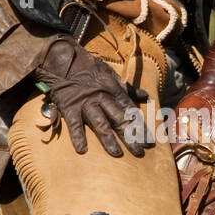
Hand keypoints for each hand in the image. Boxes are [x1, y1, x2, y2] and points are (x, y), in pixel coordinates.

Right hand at [35, 36, 146, 156]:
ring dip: (109, 139)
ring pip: (100, 123)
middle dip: (130, 136)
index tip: (150, 142)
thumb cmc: (90, 69)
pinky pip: (75, 124)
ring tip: (117, 153)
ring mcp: (86, 103)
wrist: (64, 61)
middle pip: (119, 120)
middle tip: (139, 152)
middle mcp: (103, 98)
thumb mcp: (112, 76)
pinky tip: (82, 150)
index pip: (131, 112)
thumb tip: (146, 96)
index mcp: (114, 91)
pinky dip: (78, 136)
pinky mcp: (70, 107)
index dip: (141, 128)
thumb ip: (128, 89)